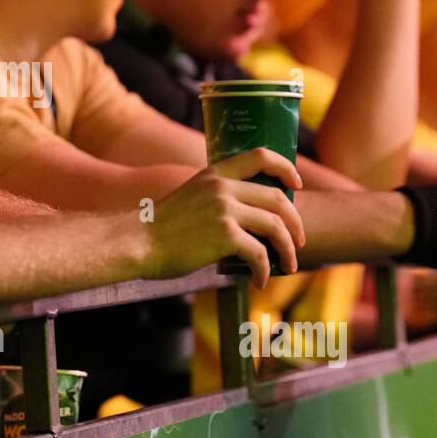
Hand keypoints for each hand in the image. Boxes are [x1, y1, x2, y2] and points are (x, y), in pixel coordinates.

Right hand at [148, 148, 304, 288]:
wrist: (138, 242)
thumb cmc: (161, 227)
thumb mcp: (191, 197)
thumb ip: (217, 198)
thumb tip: (246, 220)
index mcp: (215, 173)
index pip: (261, 156)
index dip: (286, 169)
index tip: (295, 186)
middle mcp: (223, 187)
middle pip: (277, 198)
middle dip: (294, 222)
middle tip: (298, 242)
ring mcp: (224, 209)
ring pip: (275, 226)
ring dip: (288, 249)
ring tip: (288, 265)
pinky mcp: (224, 235)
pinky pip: (259, 253)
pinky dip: (265, 270)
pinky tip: (259, 281)